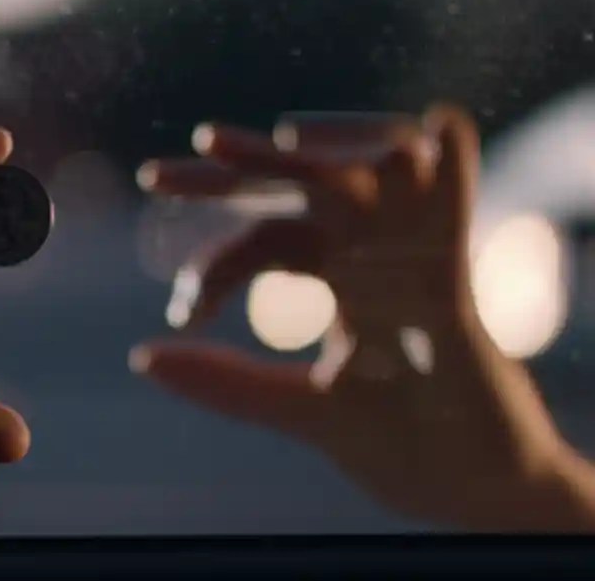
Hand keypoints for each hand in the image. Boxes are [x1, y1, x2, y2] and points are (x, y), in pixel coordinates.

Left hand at [132, 106, 594, 531]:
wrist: (470, 482)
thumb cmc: (392, 435)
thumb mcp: (297, 406)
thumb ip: (226, 383)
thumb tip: (142, 357)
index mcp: (333, 274)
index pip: (264, 239)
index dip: (215, 263)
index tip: (183, 313)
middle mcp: (370, 251)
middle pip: (302, 188)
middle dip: (241, 169)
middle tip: (163, 173)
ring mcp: (412, 257)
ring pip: (368, 178)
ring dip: (331, 147)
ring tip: (283, 138)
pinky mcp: (456, 278)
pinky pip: (460, 200)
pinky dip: (451, 161)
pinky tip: (436, 129)